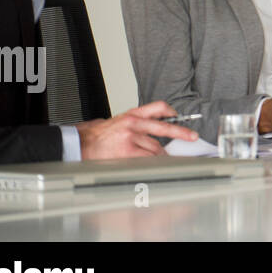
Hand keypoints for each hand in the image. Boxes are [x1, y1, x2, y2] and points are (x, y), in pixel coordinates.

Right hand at [75, 100, 197, 159]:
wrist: (79, 145)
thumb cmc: (97, 137)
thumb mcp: (117, 123)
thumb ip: (135, 125)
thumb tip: (154, 134)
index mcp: (130, 115)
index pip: (156, 107)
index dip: (170, 111)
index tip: (179, 115)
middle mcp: (132, 124)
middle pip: (163, 128)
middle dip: (180, 133)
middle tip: (192, 136)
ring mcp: (131, 138)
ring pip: (156, 147)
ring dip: (162, 155)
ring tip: (165, 159)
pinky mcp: (127, 152)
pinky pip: (148, 158)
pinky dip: (154, 162)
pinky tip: (157, 165)